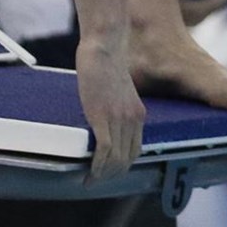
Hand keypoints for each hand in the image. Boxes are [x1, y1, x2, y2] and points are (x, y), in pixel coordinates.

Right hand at [77, 36, 145, 182]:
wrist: (105, 45)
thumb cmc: (105, 63)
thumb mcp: (118, 90)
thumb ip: (116, 107)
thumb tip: (104, 119)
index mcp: (138, 115)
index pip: (135, 151)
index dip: (122, 167)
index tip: (107, 172)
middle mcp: (133, 120)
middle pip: (127, 160)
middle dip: (111, 176)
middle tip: (94, 180)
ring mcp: (119, 119)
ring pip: (116, 160)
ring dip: (103, 175)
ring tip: (90, 180)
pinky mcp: (103, 116)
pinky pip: (105, 151)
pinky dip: (97, 166)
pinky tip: (89, 172)